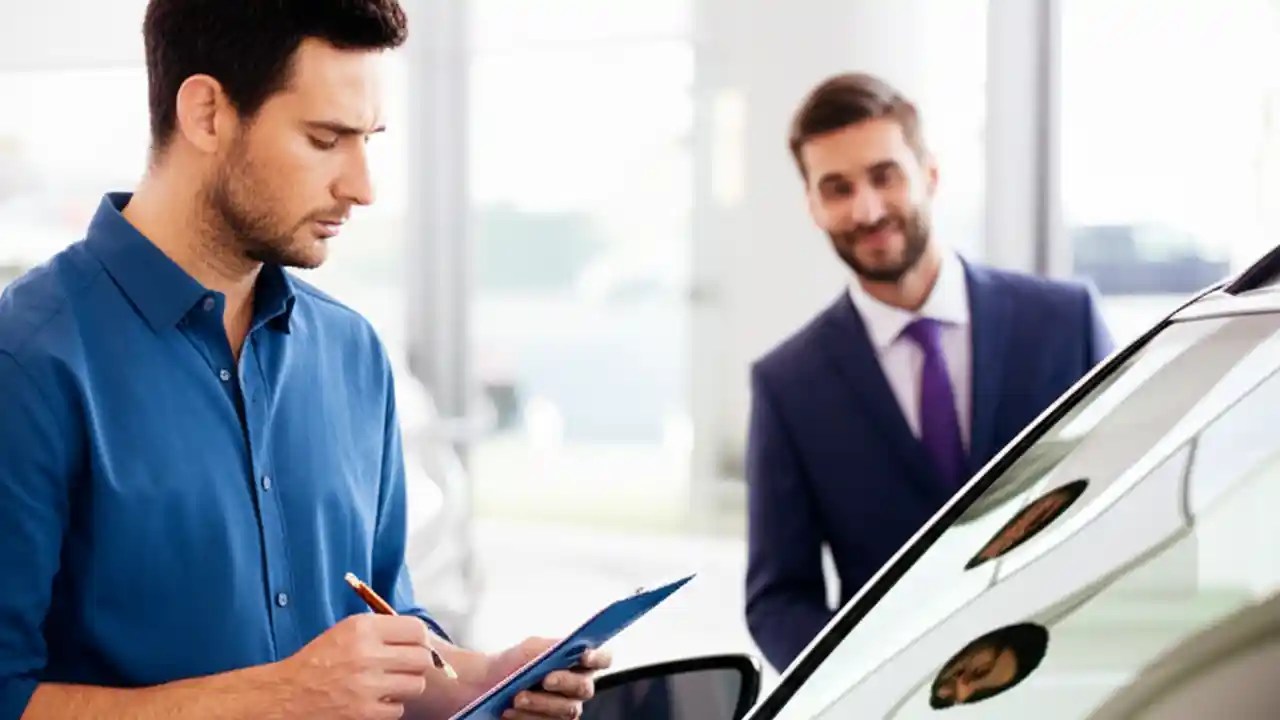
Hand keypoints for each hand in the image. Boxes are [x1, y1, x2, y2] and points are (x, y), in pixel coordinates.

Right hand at [274, 614, 434, 719]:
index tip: (415, 646)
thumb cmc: (317, 663)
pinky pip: (398, 709)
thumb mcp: (345, 632)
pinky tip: (374, 701)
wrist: (285, 697)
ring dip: (407, 686)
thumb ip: (381, 630)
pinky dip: (390, 707)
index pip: (417, 629)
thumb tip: (421, 637)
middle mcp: (367, 654)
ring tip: (389, 685)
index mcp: (362, 628)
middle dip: (417, 663)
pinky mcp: (366, 714)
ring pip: (416, 684)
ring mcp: (368, 686)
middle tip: (405, 668)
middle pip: (423, 658)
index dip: (420, 639)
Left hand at [484, 637, 612, 719]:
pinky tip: (510, 711)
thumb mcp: (530, 648)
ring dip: (541, 704)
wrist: (487, 684)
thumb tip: (568, 648)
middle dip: (565, 682)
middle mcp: (578, 687)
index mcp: (579, 662)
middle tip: (544, 680)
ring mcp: (567, 710)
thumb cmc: (513, 663)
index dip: (599, 658)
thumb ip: (551, 647)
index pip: (603, 659)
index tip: (583, 656)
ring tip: (517, 698)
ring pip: (568, 711)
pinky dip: (527, 718)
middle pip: (585, 688)